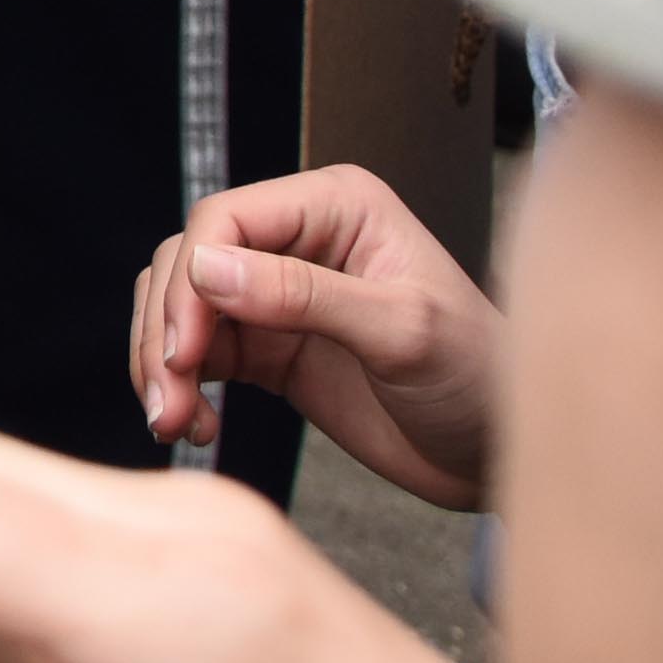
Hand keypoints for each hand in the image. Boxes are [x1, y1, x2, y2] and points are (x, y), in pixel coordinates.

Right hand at [123, 166, 504, 508]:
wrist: (499, 456)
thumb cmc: (479, 379)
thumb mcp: (402, 333)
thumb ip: (305, 295)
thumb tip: (206, 268)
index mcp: (336, 206)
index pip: (226, 218)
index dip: (192, 280)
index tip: (183, 353)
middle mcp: (300, 238)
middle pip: (191, 260)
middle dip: (166, 330)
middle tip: (168, 405)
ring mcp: (280, 293)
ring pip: (182, 305)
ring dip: (162, 361)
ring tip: (174, 423)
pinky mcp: (270, 347)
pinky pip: (198, 351)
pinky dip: (180, 385)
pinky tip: (193, 425)